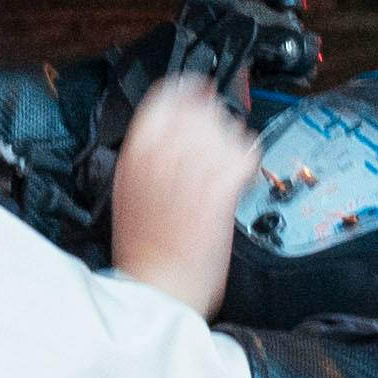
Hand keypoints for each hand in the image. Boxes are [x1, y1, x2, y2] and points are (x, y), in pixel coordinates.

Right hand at [104, 73, 249, 316]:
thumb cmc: (144, 246)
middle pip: (202, 108)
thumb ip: (151, 150)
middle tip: (216, 143)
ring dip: (232, 144)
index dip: (189, 91)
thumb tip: (175, 122)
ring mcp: (193, 170)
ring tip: (225, 166)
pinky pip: (245, 156)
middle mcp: (164, 153)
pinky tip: (239, 176)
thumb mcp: (131, 185)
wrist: (157, 286)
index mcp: (137, 151)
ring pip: (227, 130)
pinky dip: (247, 164)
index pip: (166, 95)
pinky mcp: (220, 190)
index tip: (200, 92)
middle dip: (215, 122)